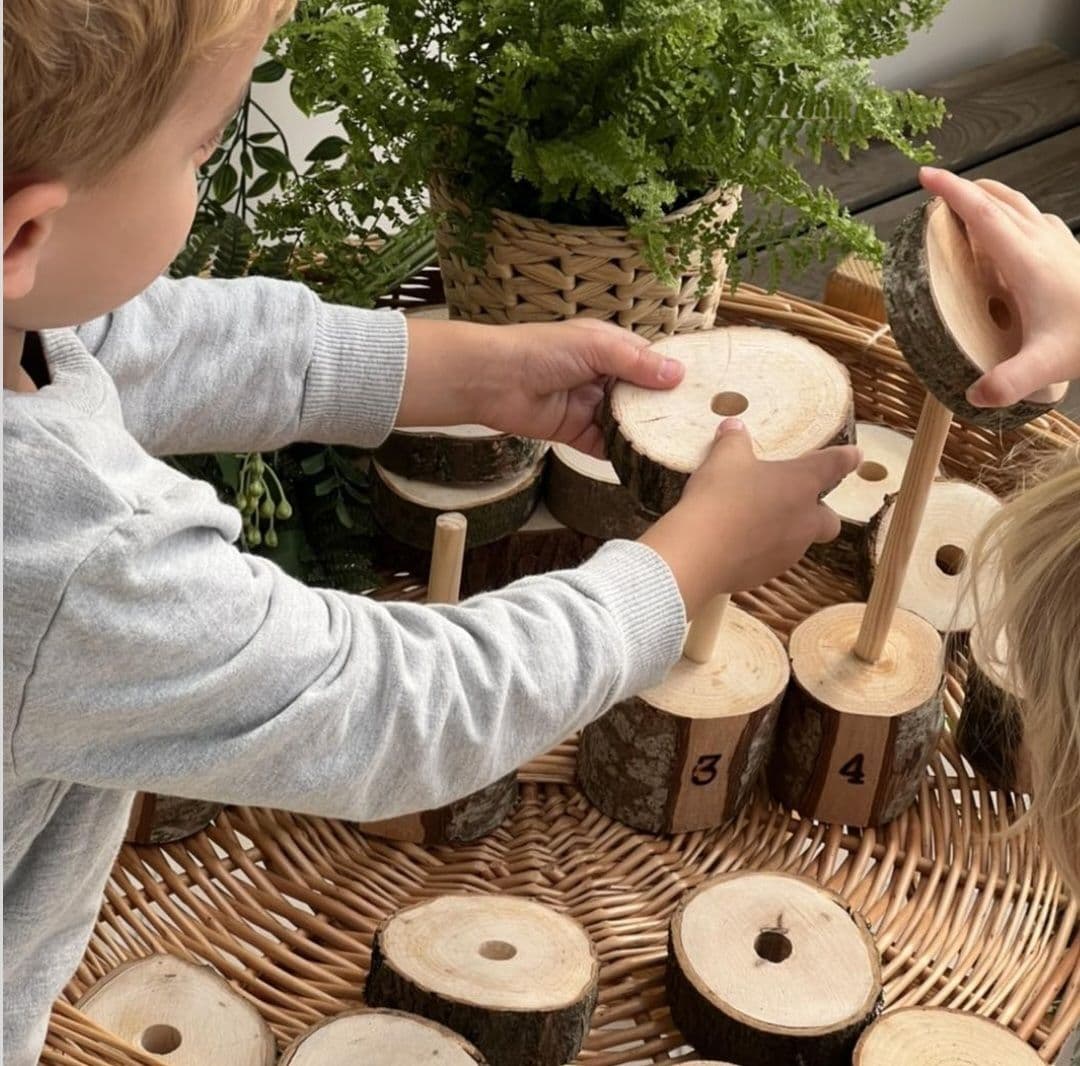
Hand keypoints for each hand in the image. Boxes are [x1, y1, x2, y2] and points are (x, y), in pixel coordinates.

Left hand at [482, 318, 683, 454]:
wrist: (495, 380)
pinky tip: (644, 462)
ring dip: (644, 433)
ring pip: (626, 423)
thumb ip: (635, 362)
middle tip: (697, 426)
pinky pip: (605, 446)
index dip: (674, 376)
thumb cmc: (541, 350)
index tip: (703, 391)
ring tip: (677, 446)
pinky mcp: (577, 433)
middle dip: (663, 410)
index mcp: (609, 349)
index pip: (650, 362)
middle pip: (642, 396)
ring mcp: (590, 407)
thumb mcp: (595, 347)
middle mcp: (603, 377)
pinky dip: (621, 454)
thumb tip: (677, 374)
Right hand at [639, 420, 860, 617]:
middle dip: (818, 512)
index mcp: (801, 483)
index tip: (854, 456)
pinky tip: (736, 544)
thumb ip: (733, 440)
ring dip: (787, 532)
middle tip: (791, 502)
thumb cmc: (719, 498)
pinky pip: (773, 559)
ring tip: (754, 522)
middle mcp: (805, 519)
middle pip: (830, 520)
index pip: (835, 465)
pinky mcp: (768, 573)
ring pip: (800, 542)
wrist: (699, 552)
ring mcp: (789, 550)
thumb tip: (733, 425)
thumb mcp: (723, 459)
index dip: (846, 458)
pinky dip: (761, 551)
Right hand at [918, 166, 1079, 406]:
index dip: (953, 192)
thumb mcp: (1046, 366)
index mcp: (1027, 261)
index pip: (984, 215)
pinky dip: (1014, 216)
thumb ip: (1008, 381)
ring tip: (969, 204)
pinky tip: (1012, 234)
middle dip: (966, 190)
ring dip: (991, 199)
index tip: (925, 175)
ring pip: (1021, 206)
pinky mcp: (1072, 253)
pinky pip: (1037, 221)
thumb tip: (973, 395)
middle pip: (1000, 201)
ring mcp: (1061, 245)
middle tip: (937, 192)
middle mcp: (1044, 243)